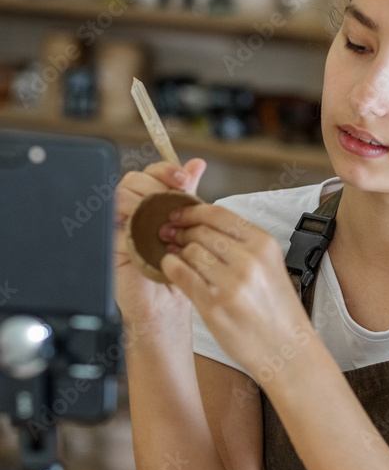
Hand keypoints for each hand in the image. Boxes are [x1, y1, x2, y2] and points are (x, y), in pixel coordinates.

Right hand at [114, 158, 206, 325]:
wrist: (166, 305)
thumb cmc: (177, 270)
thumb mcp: (189, 229)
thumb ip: (189, 197)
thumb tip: (196, 164)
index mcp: (153, 204)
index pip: (152, 173)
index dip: (166, 170)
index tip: (183, 178)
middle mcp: (134, 212)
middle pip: (134, 179)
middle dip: (156, 185)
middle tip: (173, 200)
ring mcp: (120, 225)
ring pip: (121, 195)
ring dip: (144, 202)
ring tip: (163, 219)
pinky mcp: (111, 242)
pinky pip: (113, 220)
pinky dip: (132, 222)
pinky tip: (148, 231)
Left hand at [157, 203, 313, 383]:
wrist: (286, 349)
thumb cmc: (277, 311)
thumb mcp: (269, 266)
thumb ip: (242, 244)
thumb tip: (204, 224)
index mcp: (264, 244)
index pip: (218, 213)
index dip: (192, 211)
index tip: (179, 214)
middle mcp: (249, 259)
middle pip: (200, 231)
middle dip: (181, 231)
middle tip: (171, 235)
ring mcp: (231, 282)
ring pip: (189, 251)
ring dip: (178, 252)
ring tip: (176, 256)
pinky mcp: (214, 304)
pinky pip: (181, 274)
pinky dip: (171, 267)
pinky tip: (172, 268)